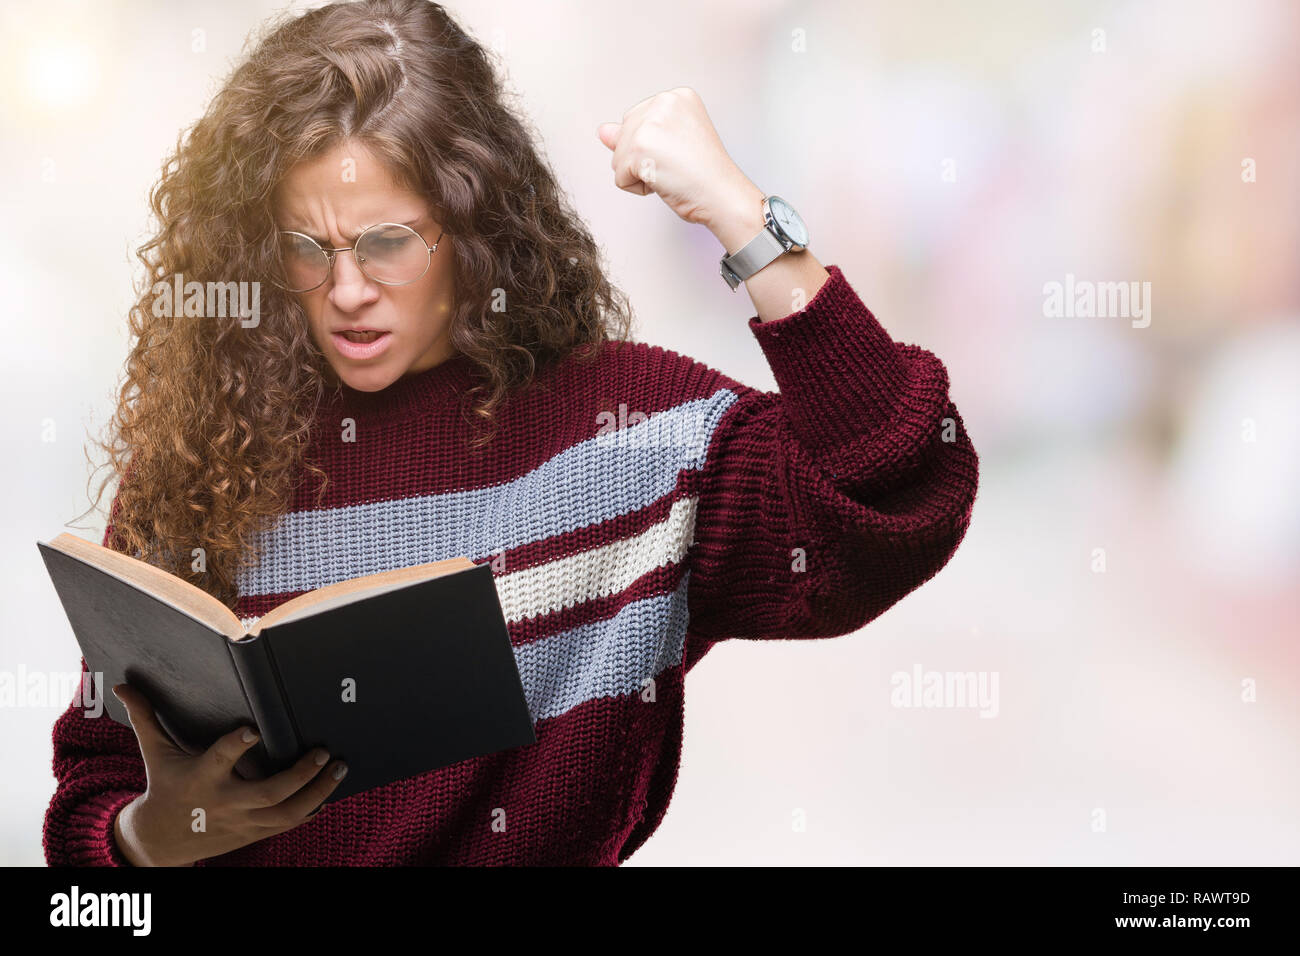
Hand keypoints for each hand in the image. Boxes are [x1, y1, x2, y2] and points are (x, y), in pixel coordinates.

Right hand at [110, 682, 348, 866]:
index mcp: (201, 777)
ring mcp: (243, 822)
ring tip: (340, 768)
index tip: (252, 730)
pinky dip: (311, 810)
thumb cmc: (164, 785)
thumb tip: (120, 685)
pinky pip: (288, 825)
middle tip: (325, 751)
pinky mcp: (253, 834)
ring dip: (318, 792)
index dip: (235, 747)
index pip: (219, 761)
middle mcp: (225, 802)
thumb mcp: (154, 752)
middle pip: (269, 794)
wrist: (159, 842)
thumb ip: (146, 717)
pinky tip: (332, 792)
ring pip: (287, 813)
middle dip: (301, 774)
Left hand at [596, 86, 764, 238]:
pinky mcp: (639, 146)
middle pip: (624, 136)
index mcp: (676, 97)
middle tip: (677, 166)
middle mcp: (664, 102)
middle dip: (643, 159)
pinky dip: (638, 188)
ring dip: (640, 174)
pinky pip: (620, 177)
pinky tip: (665, 182)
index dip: (654, 148)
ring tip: (672, 173)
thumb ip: (634, 133)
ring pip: (618, 157)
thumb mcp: (669, 146)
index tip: (682, 155)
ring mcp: (650, 123)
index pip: (637, 122)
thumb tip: (603, 131)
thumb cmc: (705, 176)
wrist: (722, 196)